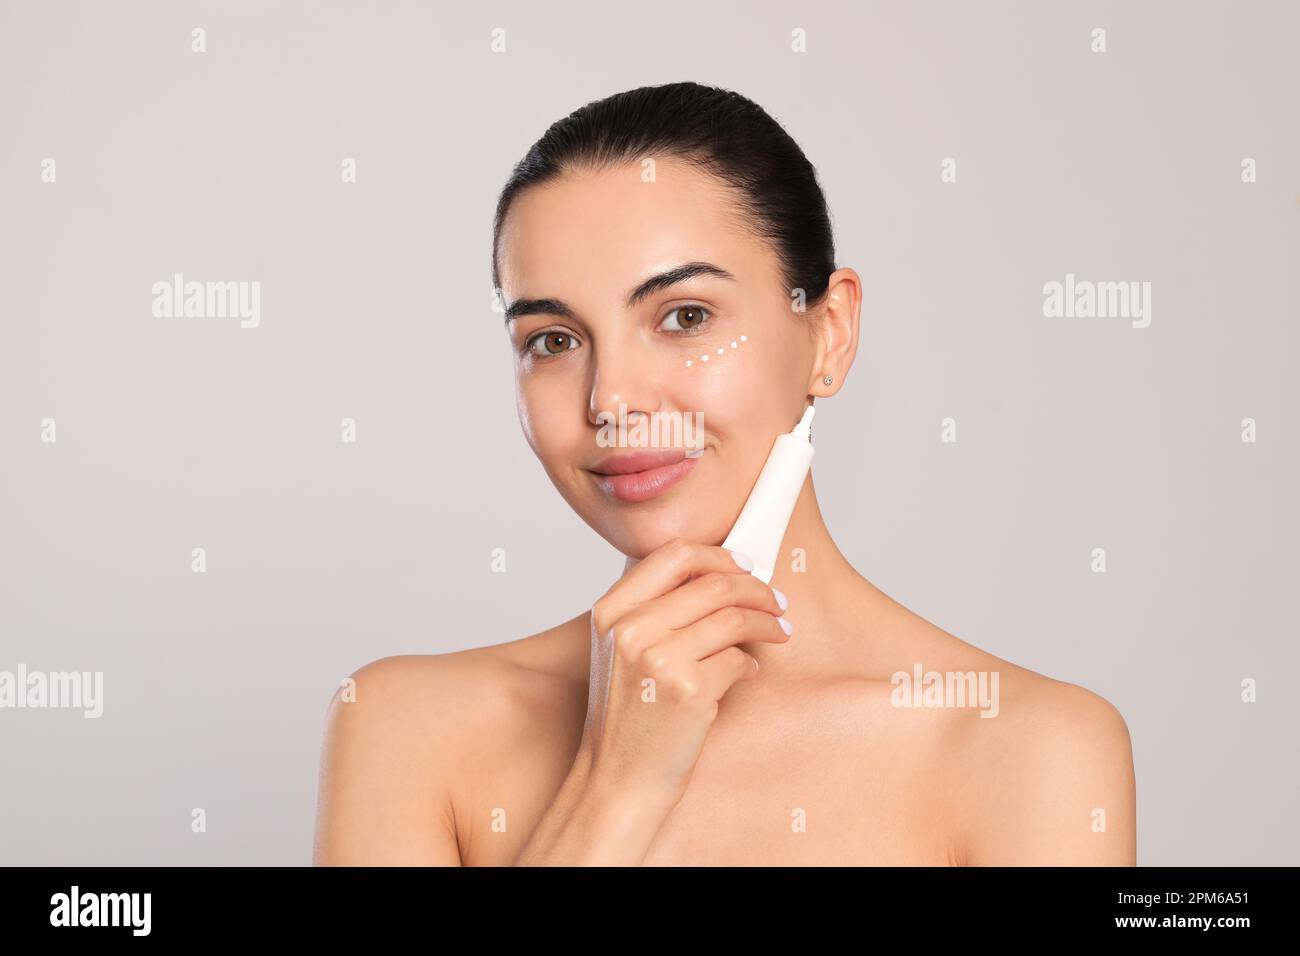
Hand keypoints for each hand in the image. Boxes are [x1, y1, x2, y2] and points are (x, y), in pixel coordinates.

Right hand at [580, 537, 790, 810]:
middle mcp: (631, 629)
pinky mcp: (689, 690)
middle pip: (714, 584)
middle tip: (777, 602)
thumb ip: (656, 609)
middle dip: (757, 590)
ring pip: (733, 618)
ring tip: (779, 632)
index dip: (719, 555)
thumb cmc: (628, 715)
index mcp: (611, 610)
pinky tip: (744, 674)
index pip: (675, 555)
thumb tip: (721, 574)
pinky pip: (737, 659)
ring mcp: (658, 659)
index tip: (745, 565)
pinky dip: (749, 665)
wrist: (618, 779)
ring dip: (767, 623)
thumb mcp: (622, 650)